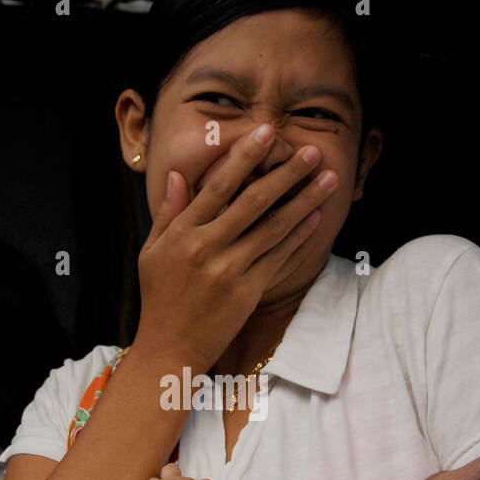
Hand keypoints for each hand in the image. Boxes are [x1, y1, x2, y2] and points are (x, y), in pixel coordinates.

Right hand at [133, 124, 338, 370]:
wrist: (169, 348)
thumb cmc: (159, 298)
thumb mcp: (152, 252)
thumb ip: (168, 213)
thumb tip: (177, 175)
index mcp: (181, 233)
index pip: (217, 186)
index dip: (244, 156)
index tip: (266, 132)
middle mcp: (206, 248)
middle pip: (252, 201)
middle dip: (286, 173)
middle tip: (312, 152)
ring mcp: (228, 270)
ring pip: (273, 227)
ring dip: (304, 200)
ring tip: (328, 179)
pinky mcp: (247, 292)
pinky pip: (279, 257)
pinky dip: (299, 235)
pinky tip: (316, 216)